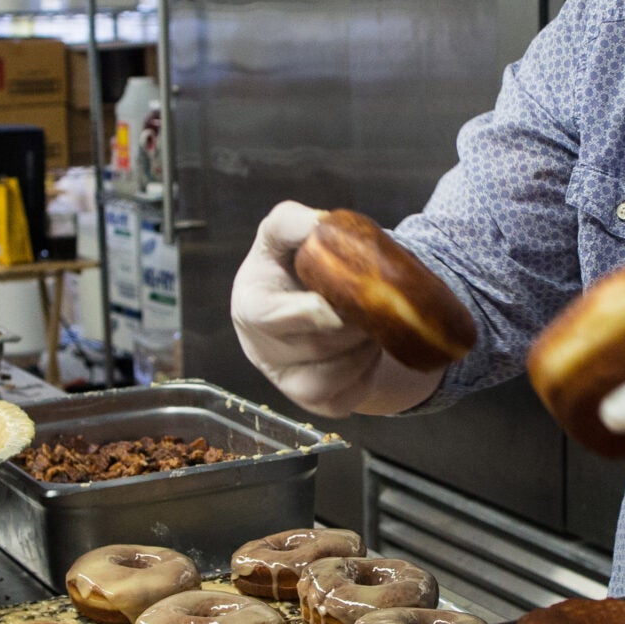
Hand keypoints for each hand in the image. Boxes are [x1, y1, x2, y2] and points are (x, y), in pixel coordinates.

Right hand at [231, 201, 442, 416]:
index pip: (275, 317)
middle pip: (315, 347)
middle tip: (374, 304)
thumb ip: (293, 222)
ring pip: (332, 378)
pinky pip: (345, 398)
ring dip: (362, 351)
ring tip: (369, 324)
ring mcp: (283, 380)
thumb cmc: (293, 262)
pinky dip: (365, 375)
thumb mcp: (286, 232)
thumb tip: (320, 224)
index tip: (344, 300)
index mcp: (250, 304)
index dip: (314, 312)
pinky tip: (364, 349)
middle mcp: (259, 348)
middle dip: (353, 326)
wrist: (310, 297)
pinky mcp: (310, 401)